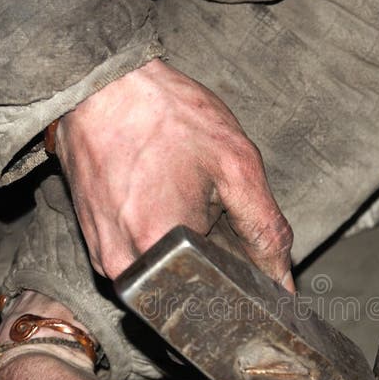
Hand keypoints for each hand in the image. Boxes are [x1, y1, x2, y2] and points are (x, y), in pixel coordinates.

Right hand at [55, 58, 293, 286]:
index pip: (220, 296)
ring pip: (167, 274)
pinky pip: (143, 258)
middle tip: (211, 204)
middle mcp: (125, 268)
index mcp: (160, 252)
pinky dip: (162, 237)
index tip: (245, 243)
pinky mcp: (95, 245)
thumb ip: (266, 232)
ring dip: (188, 247)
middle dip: (215, 258)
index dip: (244, 279)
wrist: (99, 83)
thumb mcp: (236, 166)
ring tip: (182, 193)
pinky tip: (162, 195)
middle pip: (192, 286)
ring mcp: (104, 259)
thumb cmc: (165, 114)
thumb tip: (283, 284)